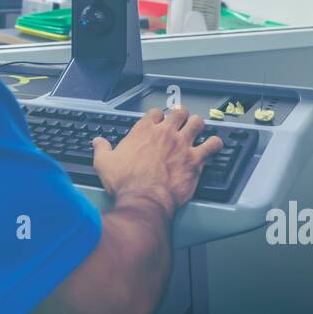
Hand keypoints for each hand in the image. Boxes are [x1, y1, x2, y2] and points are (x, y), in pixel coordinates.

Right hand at [91, 107, 222, 219]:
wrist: (144, 200)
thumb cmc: (126, 183)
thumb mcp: (104, 164)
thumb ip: (102, 149)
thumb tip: (97, 143)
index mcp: (144, 131)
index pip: (155, 113)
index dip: (158, 117)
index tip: (158, 123)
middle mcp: (165, 133)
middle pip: (179, 112)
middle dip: (180, 116)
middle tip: (180, 123)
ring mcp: (182, 145)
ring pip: (197, 123)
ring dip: (198, 125)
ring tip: (198, 130)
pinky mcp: (195, 160)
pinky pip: (212, 145)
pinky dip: (215, 144)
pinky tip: (214, 146)